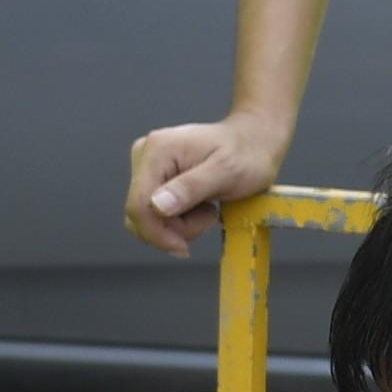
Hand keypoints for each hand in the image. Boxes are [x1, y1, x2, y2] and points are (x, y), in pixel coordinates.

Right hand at [123, 107, 286, 256]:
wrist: (253, 143)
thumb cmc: (246, 154)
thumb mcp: (226, 173)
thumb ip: (191, 188)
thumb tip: (157, 205)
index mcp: (158, 150)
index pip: (139, 205)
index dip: (157, 233)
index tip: (184, 248)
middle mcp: (145, 154)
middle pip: (142, 214)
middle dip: (174, 228)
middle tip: (208, 216)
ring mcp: (148, 165)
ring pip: (148, 217)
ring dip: (179, 225)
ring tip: (207, 209)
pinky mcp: (154, 177)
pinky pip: (156, 213)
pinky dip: (179, 220)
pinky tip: (200, 206)